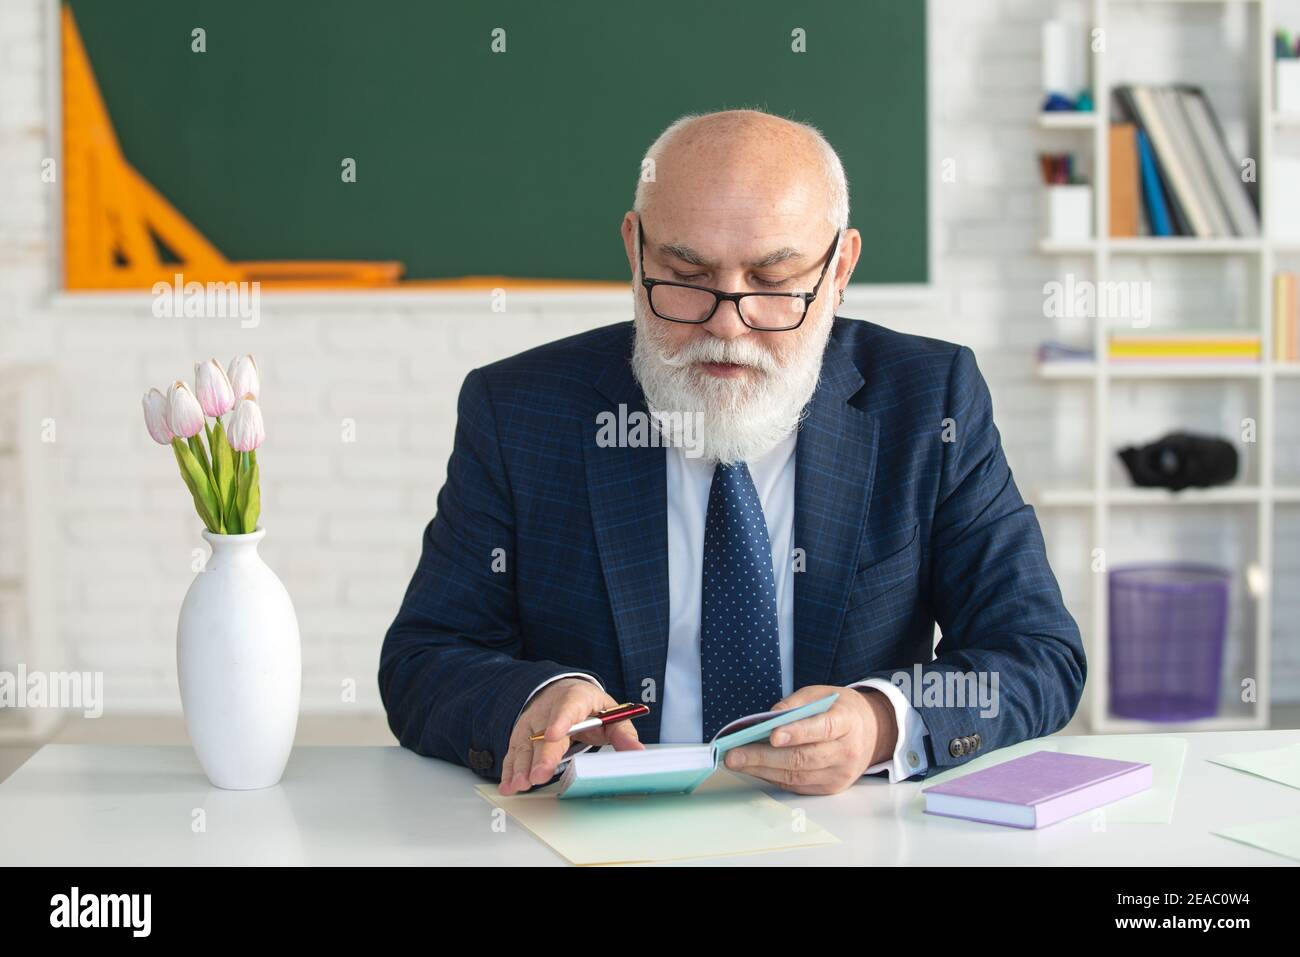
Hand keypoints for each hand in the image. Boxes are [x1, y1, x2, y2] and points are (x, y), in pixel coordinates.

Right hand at [499, 677, 643, 794]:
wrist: (560, 692)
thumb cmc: (589, 706)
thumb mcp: (610, 712)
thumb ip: (623, 732)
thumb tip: (637, 751)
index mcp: (575, 698)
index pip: (568, 707)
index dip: (561, 720)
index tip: (554, 734)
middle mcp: (549, 710)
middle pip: (544, 734)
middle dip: (542, 756)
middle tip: (539, 776)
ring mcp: (532, 723)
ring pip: (526, 746)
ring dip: (522, 767)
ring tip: (521, 784)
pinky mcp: (521, 736)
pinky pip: (514, 753)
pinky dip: (510, 770)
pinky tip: (509, 785)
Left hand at [722, 684, 897, 794]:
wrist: (872, 732)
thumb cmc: (841, 710)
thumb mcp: (822, 693)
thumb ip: (796, 702)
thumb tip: (770, 718)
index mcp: (847, 722)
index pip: (822, 728)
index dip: (797, 732)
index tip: (771, 735)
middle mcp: (847, 751)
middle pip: (804, 758)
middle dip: (764, 757)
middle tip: (735, 754)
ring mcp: (840, 773)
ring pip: (797, 775)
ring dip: (762, 770)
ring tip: (737, 761)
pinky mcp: (831, 787)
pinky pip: (797, 784)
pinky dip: (772, 776)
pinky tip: (754, 768)